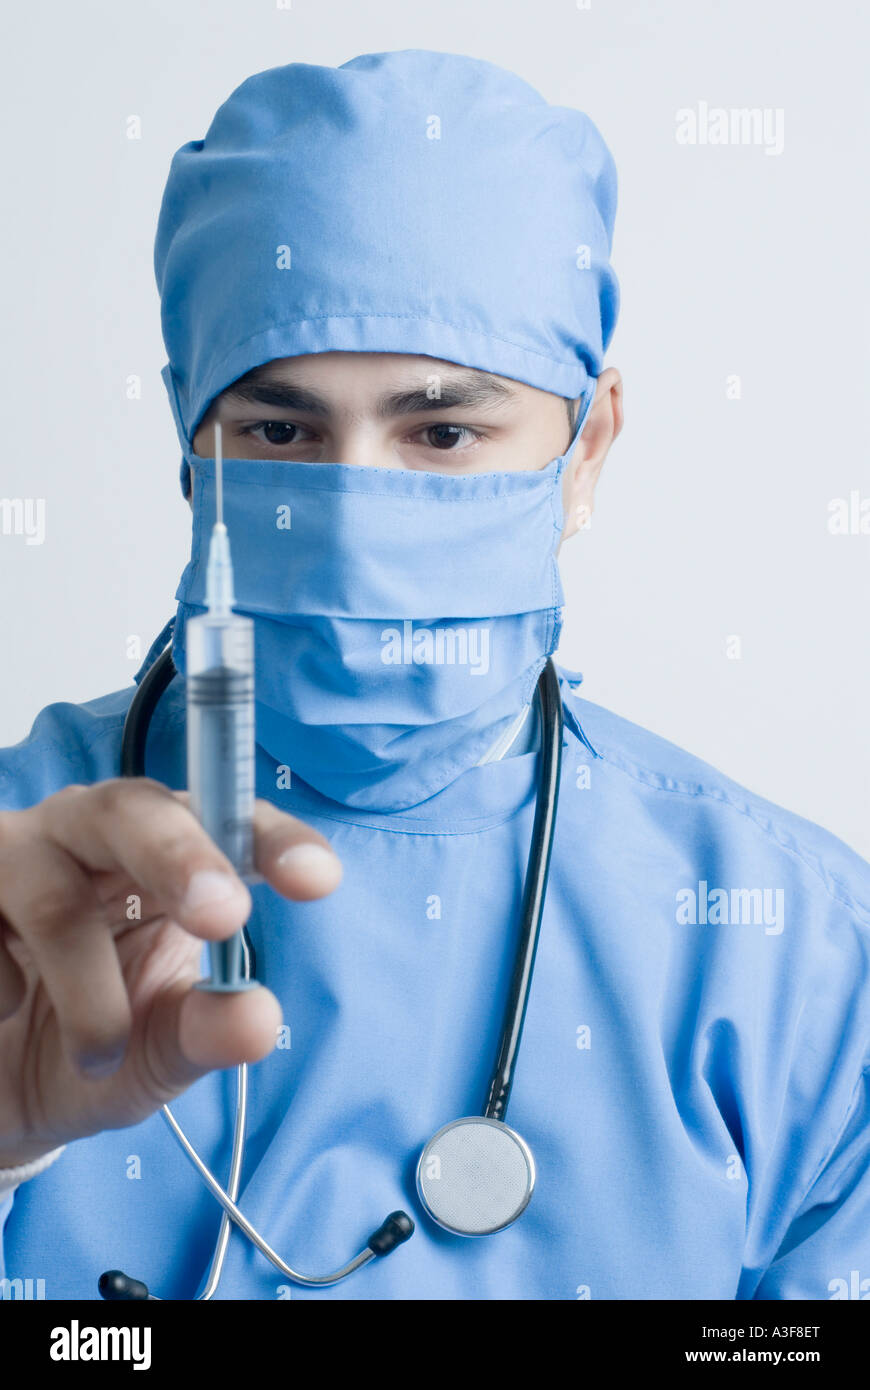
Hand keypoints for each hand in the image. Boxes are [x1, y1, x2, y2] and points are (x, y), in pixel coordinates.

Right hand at [0, 778, 341, 1166]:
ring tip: (100, 1054)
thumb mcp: (159, 1055)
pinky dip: (4, 988)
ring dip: (86, 989)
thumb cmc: (91, 1049)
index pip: (226, 823)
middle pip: (131, 809)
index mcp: (165, 860)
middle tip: (220, 914)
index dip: (272, 839)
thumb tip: (257, 1018)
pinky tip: (8, 1011)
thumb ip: (206, 1033)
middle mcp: (91, 838)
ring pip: (54, 892)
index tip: (318, 878)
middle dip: (180, 858)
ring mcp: (15, 857)